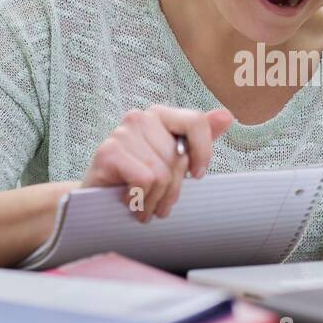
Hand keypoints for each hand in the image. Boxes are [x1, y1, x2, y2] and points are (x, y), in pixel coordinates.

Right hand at [84, 105, 233, 221]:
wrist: (96, 205)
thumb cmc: (137, 183)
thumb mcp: (172, 162)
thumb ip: (199, 139)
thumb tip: (226, 115)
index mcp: (160, 115)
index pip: (196, 121)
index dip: (202, 152)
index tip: (198, 176)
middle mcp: (140, 117)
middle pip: (178, 156)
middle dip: (173, 189)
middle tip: (160, 204)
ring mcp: (122, 132)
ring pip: (162, 172)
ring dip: (155, 200)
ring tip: (145, 207)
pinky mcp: (108, 151)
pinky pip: (144, 179)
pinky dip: (140, 200)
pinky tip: (130, 203)